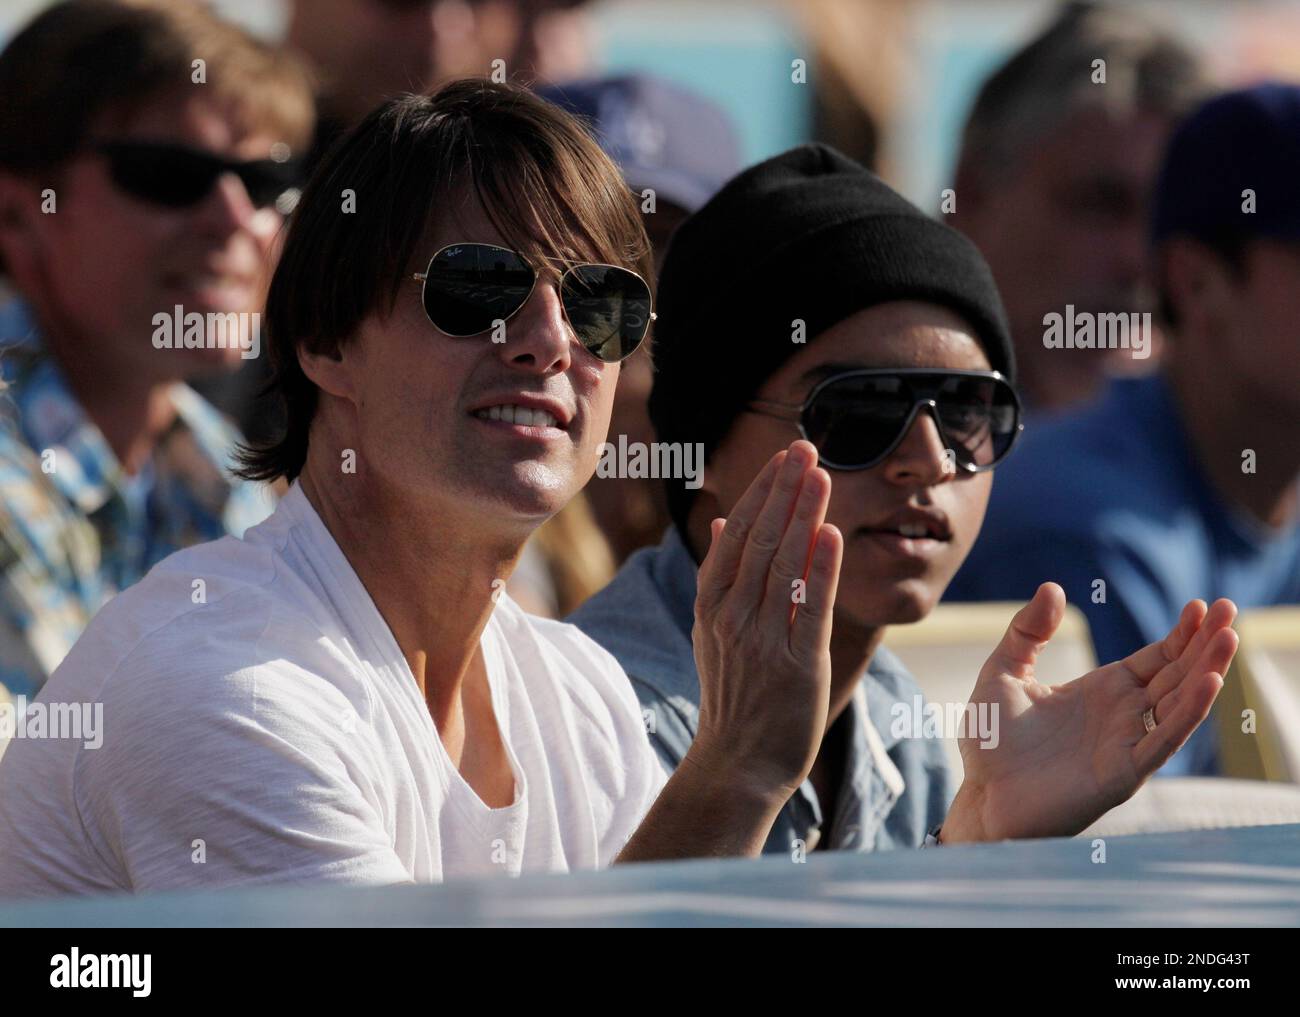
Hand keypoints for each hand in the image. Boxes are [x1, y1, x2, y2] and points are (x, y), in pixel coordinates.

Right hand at [685, 441, 841, 805]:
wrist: (738, 763)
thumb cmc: (734, 695)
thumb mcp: (714, 632)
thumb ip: (722, 576)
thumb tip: (724, 522)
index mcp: (712, 605)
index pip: (736, 534)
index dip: (762, 492)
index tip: (784, 459)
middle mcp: (732, 616)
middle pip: (760, 539)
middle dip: (785, 490)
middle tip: (806, 448)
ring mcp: (762, 640)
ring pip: (783, 564)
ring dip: (803, 515)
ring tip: (821, 475)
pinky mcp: (797, 664)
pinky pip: (808, 608)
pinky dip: (820, 569)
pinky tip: (831, 534)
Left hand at [941, 583, 1237, 842]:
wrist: (982, 796)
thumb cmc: (993, 742)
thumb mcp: (1003, 672)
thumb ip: (1027, 632)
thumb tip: (1053, 587)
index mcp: (1102, 691)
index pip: (1155, 659)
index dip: (1179, 634)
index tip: (1199, 606)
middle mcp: (1123, 716)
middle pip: (1176, 675)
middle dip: (1204, 644)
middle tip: (1229, 607)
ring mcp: (1126, 743)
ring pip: (1178, 703)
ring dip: (1205, 671)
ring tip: (1228, 638)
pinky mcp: (1123, 772)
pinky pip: (1163, 738)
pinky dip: (1187, 712)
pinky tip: (1207, 683)